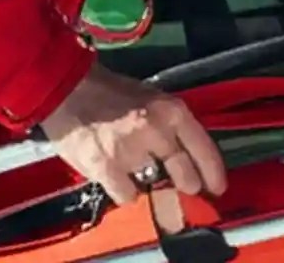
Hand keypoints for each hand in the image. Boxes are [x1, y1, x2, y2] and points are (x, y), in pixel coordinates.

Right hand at [38, 62, 227, 204]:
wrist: (66, 87)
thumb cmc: (109, 90)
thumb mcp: (151, 97)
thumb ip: (171, 124)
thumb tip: (188, 156)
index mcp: (171, 110)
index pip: (204, 148)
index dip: (213, 172)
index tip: (217, 187)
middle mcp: (156, 131)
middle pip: (184, 173)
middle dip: (186, 183)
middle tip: (183, 186)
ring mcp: (131, 151)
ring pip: (153, 184)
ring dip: (147, 180)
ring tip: (133, 166)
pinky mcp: (105, 168)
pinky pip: (128, 195)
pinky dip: (123, 190)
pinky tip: (116, 177)